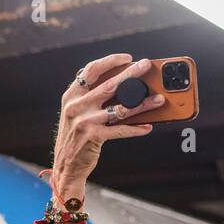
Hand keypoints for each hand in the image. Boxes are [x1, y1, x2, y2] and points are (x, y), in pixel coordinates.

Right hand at [51, 55, 165, 218]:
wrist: (65, 166)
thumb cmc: (75, 137)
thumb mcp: (75, 113)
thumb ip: (90, 98)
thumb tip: (121, 84)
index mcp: (71, 96)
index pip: (91, 70)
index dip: (110, 61)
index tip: (127, 58)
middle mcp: (76, 106)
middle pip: (109, 85)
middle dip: (131, 73)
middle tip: (146, 65)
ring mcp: (85, 122)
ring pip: (120, 108)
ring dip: (143, 104)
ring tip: (158, 99)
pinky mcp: (94, 137)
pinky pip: (120, 130)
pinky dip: (136, 129)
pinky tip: (147, 126)